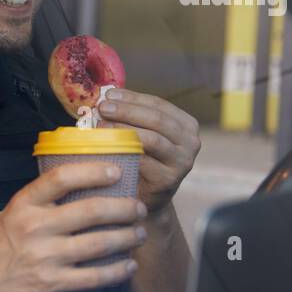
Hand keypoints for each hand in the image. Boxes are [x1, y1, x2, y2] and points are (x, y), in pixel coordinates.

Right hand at [0, 161, 145, 291]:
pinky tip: (129, 264)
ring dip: (127, 237)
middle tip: (138, 207)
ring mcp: (44, 256)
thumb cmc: (1, 246)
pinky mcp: (52, 283)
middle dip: (123, 208)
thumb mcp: (14, 212)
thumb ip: (44, 199)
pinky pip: (94, 277)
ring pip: (98, 243)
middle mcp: (34, 227)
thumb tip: (85, 182)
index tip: (117, 172)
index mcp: (24, 204)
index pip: (61, 178)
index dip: (93, 172)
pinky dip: (117, 270)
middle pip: (90, 210)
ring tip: (139, 233)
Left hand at [96, 88, 200, 215]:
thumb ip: (132, 115)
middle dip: (127, 111)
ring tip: (100, 126)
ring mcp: (182, 162)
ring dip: (124, 130)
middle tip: (102, 107)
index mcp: (186, 124)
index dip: (132, 98)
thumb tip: (106, 93)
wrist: (146, 197)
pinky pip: (143, 162)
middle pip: (157, 119)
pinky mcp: (169, 180)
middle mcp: (191, 142)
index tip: (108, 94)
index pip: (158, 105)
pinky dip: (123, 153)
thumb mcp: (143, 133)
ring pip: (152, 139)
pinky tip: (106, 148)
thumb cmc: (142, 159)